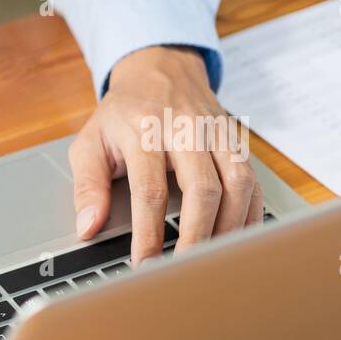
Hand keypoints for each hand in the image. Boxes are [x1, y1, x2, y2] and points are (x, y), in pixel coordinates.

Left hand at [68, 46, 260, 266]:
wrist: (159, 69)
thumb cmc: (122, 113)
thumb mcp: (89, 142)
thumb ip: (87, 186)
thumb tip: (87, 227)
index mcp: (144, 130)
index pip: (150, 190)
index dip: (149, 232)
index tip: (144, 263)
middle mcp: (186, 129)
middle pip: (203, 188)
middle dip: (196, 236)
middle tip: (183, 270)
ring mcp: (217, 133)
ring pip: (237, 184)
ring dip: (228, 228)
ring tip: (211, 260)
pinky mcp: (237, 140)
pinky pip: (253, 180)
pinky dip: (249, 213)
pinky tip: (236, 238)